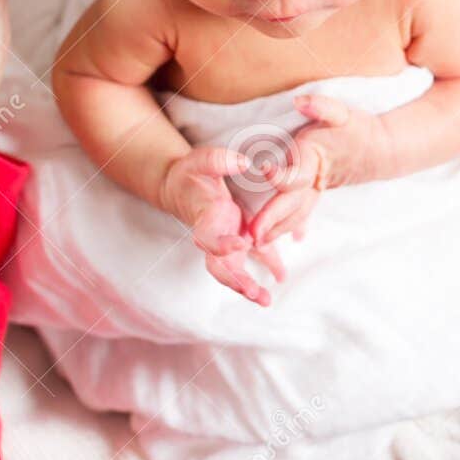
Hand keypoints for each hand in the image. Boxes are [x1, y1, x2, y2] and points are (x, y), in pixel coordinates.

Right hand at [157, 145, 279, 305]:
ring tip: (266, 300)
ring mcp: (223, 242)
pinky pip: (248, 261)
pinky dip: (262, 270)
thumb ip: (219, 160)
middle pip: (219, 266)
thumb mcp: (201, 160)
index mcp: (204, 217)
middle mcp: (212, 235)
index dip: (221, 243)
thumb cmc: (191, 174)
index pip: (208, 237)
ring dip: (247, 287)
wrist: (181, 187)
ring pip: (233, 271)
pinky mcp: (234, 241)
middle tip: (254, 293)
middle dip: (235, 281)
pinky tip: (277, 281)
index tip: (240, 245)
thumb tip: (244, 163)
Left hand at [246, 93, 378, 245]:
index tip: (264, 169)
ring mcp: (315, 190)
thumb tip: (300, 102)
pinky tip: (277, 239)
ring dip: (277, 229)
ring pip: (295, 214)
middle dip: (271, 221)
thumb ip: (321, 106)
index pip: (295, 176)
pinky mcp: (316, 191)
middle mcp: (313, 180)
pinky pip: (301, 213)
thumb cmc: (358, 128)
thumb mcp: (342, 112)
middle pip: (291, 205)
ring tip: (257, 244)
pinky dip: (289, 226)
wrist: (380, 147)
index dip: (279, 176)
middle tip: (252, 237)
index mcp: (314, 160)